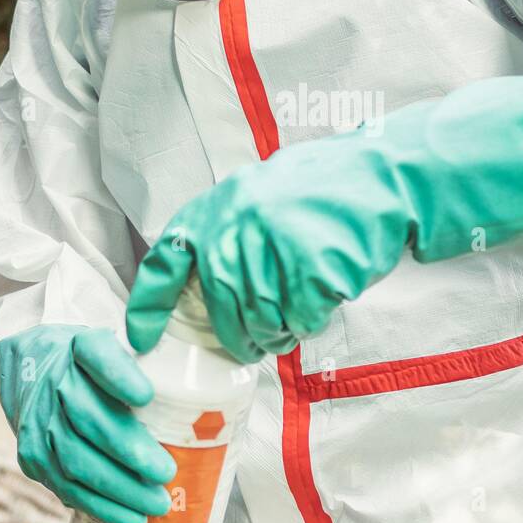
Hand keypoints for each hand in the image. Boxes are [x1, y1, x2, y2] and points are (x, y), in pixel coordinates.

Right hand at [0, 325, 174, 522]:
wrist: (27, 366)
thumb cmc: (86, 360)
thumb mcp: (115, 344)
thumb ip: (148, 362)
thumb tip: (197, 400)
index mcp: (81, 347)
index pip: (98, 356)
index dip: (120, 377)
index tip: (146, 395)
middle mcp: (54, 383)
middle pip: (89, 420)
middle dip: (129, 452)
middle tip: (166, 473)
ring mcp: (38, 423)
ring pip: (76, 461)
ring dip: (119, 489)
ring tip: (155, 503)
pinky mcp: (31, 457)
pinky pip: (66, 487)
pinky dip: (101, 506)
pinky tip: (130, 516)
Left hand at [126, 130, 411, 362]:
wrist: (381, 176)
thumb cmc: (323, 189)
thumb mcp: (259, 196)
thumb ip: (229, 234)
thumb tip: (210, 292)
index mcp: (216, 209)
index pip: (164, 263)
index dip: (146, 307)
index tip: (141, 340)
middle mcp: (236, 228)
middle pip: (222, 310)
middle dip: (238, 338)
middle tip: (253, 347)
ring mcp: (271, 249)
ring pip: (261, 321)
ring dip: (278, 333)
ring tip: (296, 319)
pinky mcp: (309, 270)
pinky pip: (299, 320)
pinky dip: (311, 321)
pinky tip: (323, 299)